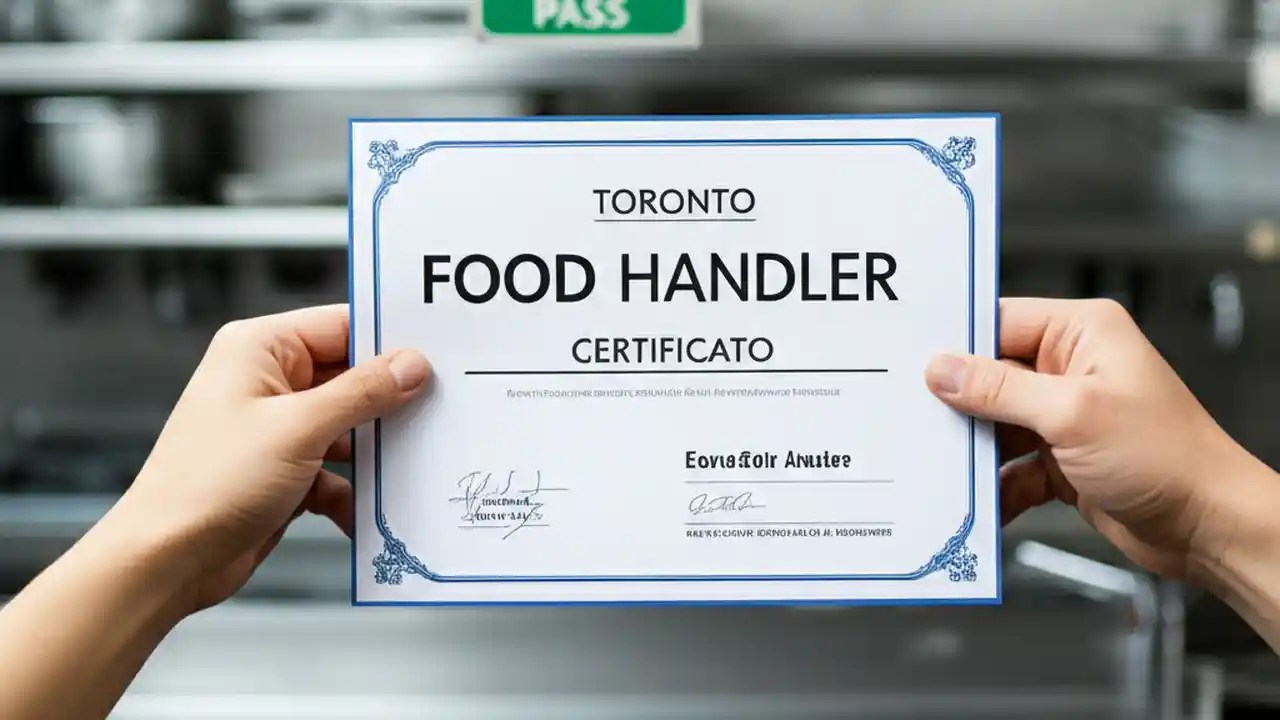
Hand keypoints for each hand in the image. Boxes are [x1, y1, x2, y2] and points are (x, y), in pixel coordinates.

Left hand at [114, 305, 429, 612]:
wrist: (166, 560)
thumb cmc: (207, 485)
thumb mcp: (298, 429)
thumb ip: (362, 393)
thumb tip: (410, 365)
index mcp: (259, 349)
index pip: (341, 326)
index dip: (389, 342)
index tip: (437, 359)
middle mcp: (267, 382)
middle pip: (351, 377)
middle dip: (389, 401)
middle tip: (437, 411)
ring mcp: (276, 428)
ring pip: (349, 426)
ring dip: (375, 450)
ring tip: (409, 463)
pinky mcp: (284, 471)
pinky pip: (337, 470)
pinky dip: (354, 490)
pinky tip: (370, 509)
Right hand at [925, 297, 1266, 582]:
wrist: (1208, 527)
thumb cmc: (1168, 458)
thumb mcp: (1073, 413)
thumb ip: (1000, 390)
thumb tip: (942, 369)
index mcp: (1081, 333)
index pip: (999, 323)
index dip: (955, 344)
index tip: (911, 365)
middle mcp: (1071, 368)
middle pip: (988, 376)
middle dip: (957, 403)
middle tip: (917, 420)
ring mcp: (1064, 416)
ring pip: (994, 425)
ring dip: (972, 450)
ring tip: (942, 466)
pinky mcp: (1060, 459)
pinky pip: (1009, 467)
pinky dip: (994, 487)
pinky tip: (978, 503)